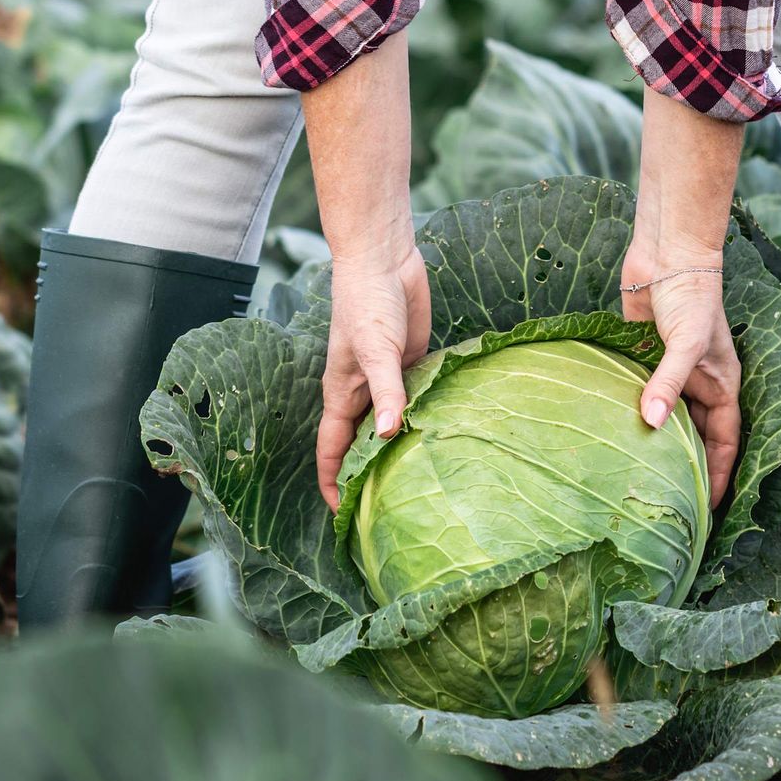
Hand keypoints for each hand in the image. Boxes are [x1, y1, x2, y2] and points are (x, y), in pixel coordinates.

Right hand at [316, 243, 430, 508]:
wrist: (386, 261)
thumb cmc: (367, 303)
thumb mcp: (375, 350)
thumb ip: (386, 391)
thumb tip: (390, 434)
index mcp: (342, 394)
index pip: (331, 450)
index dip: (333, 484)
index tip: (344, 518)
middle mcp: (364, 392)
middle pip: (364, 444)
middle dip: (371, 475)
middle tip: (392, 510)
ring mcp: (390, 379)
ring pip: (394, 424)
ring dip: (404, 447)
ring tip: (425, 483)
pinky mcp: (415, 365)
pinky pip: (419, 399)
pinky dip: (428, 416)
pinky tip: (449, 435)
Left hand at [621, 244, 740, 507]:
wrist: (667, 255)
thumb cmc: (692, 297)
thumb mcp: (686, 344)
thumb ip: (668, 383)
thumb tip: (652, 422)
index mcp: (721, 386)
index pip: (724, 443)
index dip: (717, 476)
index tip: (704, 511)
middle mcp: (697, 385)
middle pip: (694, 439)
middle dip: (683, 470)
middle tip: (666, 505)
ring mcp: (669, 375)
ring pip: (664, 420)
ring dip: (654, 444)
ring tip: (637, 482)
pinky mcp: (643, 362)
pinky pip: (638, 397)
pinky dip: (629, 415)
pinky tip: (611, 438)